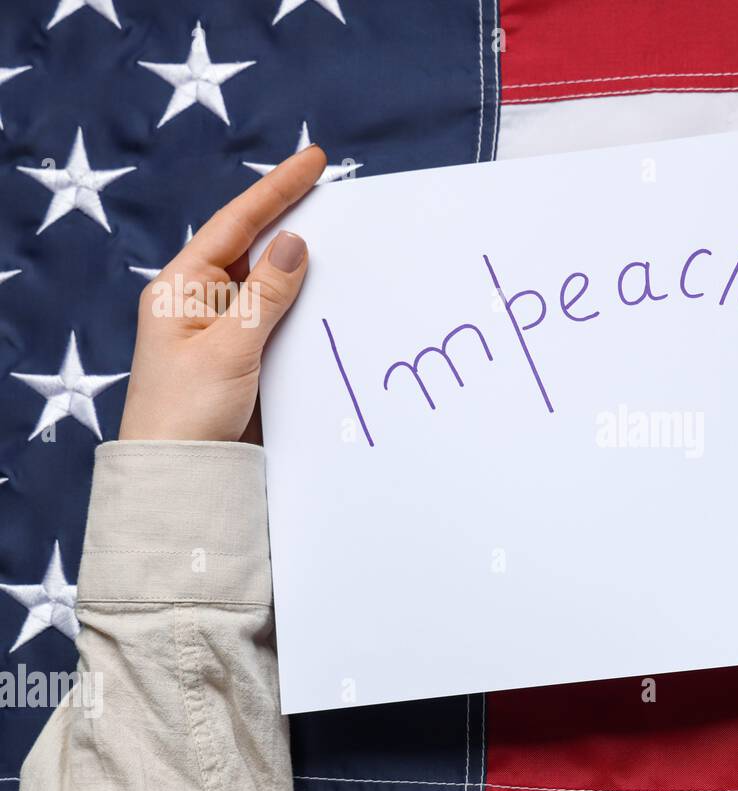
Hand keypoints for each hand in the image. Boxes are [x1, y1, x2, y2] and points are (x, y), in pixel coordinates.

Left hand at [118, 146, 327, 441]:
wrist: (180, 475)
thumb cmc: (186, 411)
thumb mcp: (228, 348)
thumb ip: (266, 295)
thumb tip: (295, 243)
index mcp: (183, 288)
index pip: (236, 225)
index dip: (277, 190)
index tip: (314, 160)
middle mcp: (203, 303)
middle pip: (256, 248)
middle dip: (296, 222)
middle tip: (340, 196)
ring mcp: (226, 331)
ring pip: (274, 286)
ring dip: (307, 270)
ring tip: (349, 246)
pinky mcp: (248, 359)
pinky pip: (283, 320)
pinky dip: (308, 308)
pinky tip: (335, 300)